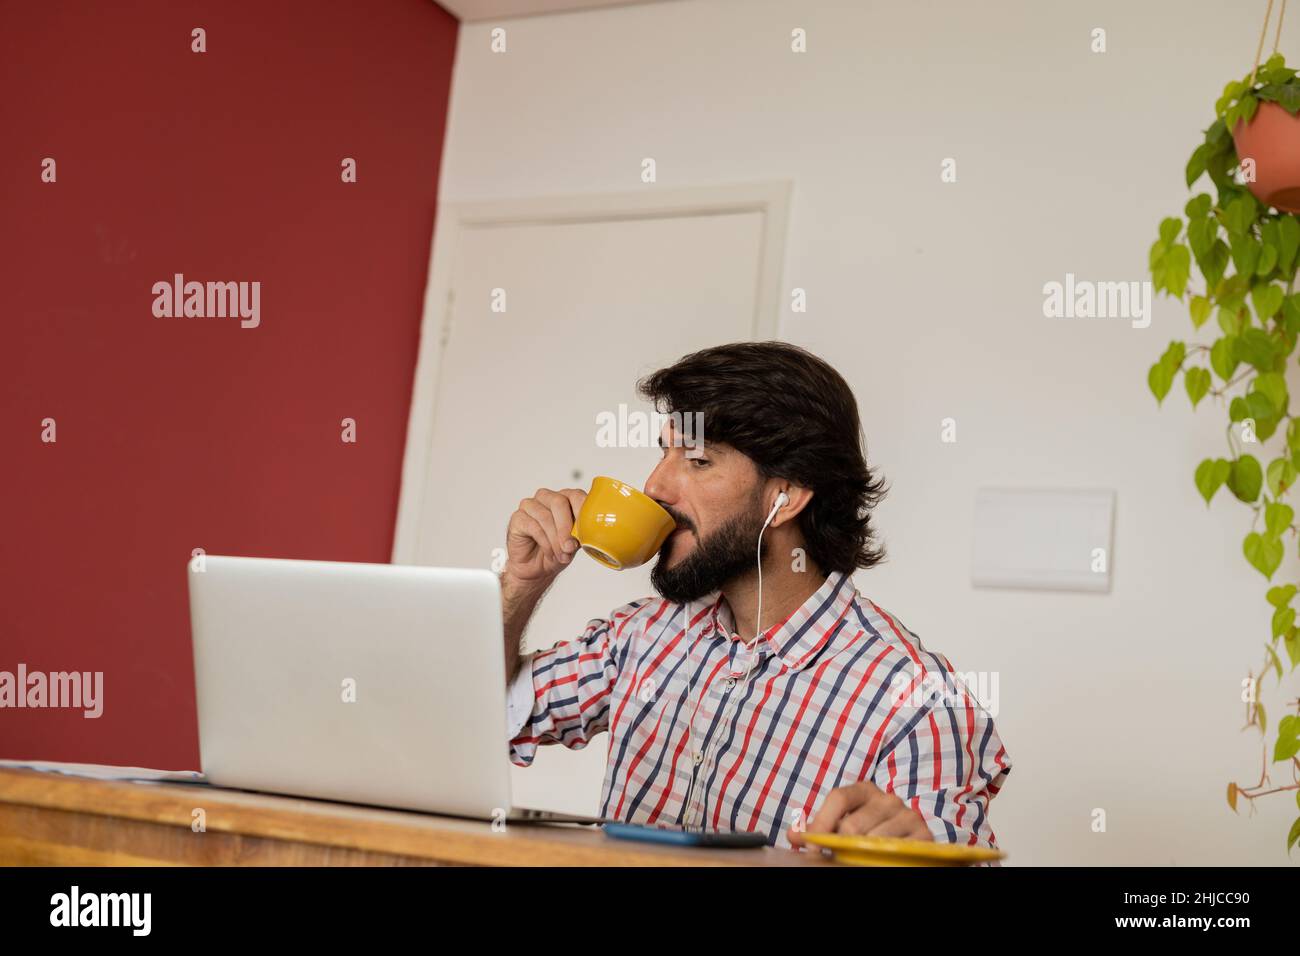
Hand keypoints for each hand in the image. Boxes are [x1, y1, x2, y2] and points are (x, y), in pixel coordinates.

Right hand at [502, 487, 586, 589]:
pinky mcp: (518, 518)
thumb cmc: (558, 552)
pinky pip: (533, 526)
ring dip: (555, 540)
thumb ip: (583, 531)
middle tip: (570, 547)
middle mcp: (547, 498)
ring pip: (545, 516)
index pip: (576, 495)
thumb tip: (591, 530)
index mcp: (565, 499)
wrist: (538, 569)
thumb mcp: (577, 542)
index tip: (586, 529)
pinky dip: (545, 543)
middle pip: (558, 502)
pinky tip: (550, 553)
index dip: (582, 510)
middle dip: (566, 527)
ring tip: (561, 555)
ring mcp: (530, 506)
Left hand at [787, 782, 932, 847]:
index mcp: (864, 789)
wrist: (909, 838)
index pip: (838, 798)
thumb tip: (793, 835)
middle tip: (833, 858)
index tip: (808, 845)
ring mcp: (908, 815)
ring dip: (859, 856)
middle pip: (853, 824)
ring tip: (854, 861)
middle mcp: (888, 799)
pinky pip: (897, 851)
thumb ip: (820, 826)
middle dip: (838, 846)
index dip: (820, 822)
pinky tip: (876, 862)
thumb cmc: (870, 829)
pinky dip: (882, 861)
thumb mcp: (844, 822)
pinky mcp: (924, 835)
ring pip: (873, 841)